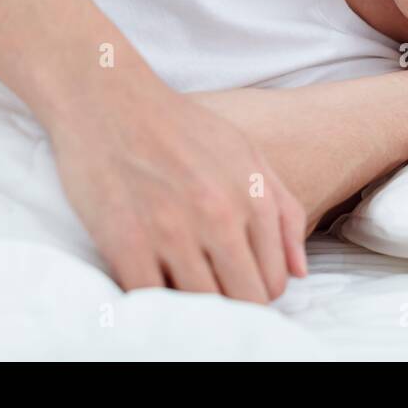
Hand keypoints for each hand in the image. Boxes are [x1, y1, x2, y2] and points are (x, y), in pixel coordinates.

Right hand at [49, 79, 308, 303]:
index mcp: (251, 199)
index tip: (234, 284)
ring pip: (200, 308)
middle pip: (243, 302)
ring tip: (180, 288)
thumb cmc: (179, 126)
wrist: (109, 99)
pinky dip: (153, 305)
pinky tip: (150, 288)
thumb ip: (282, 210)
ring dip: (192, 307)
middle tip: (209, 293)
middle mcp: (218, 218)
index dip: (256, 291)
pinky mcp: (125, 242)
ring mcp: (171, 233)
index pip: (272, 284)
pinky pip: (151, 301)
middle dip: (230, 305)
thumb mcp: (246, 153)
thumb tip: (298, 272)